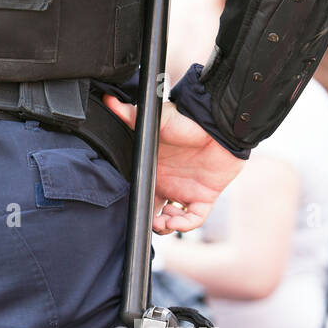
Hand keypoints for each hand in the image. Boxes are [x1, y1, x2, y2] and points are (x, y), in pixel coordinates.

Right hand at [103, 97, 243, 232]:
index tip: (128, 206)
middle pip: (153, 212)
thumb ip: (131, 115)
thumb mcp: (157, 120)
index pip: (139, 193)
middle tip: (147, 219)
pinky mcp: (203, 198)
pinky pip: (193, 219)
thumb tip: (109, 101)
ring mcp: (185, 192)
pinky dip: (184, 225)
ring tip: (162, 219)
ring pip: (172, 221)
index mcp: (153, 171)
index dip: (134, 204)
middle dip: (149, 222)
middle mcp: (168, 184)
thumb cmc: (186, 120)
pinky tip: (176, 218)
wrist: (217, 126)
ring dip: (165, 226)